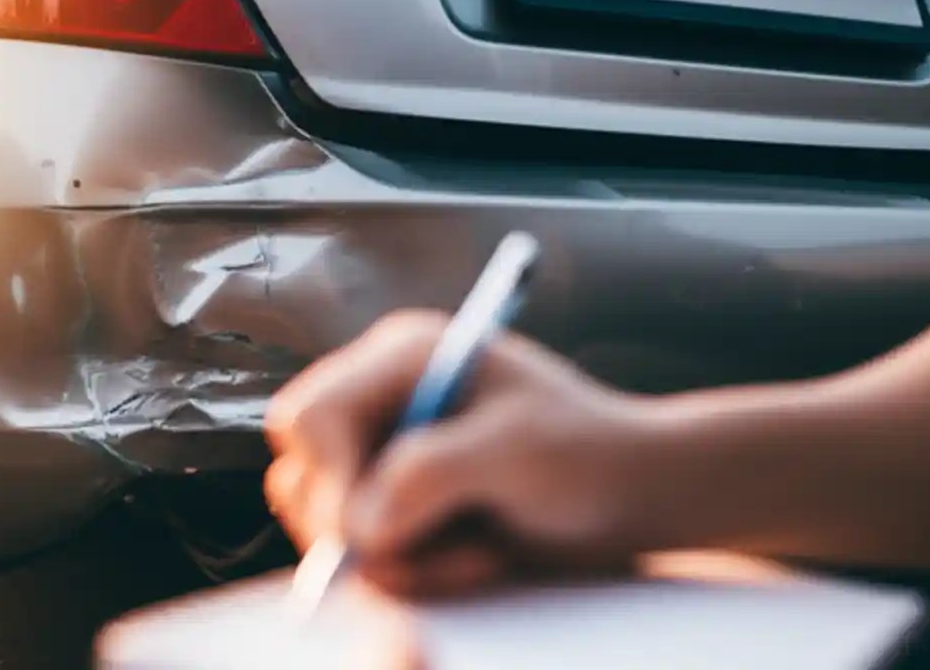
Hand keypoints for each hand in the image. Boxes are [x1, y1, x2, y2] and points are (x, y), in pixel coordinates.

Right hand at [264, 310, 653, 597]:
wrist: (627, 496)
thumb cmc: (588, 452)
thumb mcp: (518, 449)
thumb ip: (431, 473)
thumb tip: (361, 525)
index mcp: (403, 357)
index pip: (312, 416)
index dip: (332, 477)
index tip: (375, 527)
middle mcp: (380, 400)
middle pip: (301, 472)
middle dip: (361, 526)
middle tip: (433, 545)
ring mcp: (381, 454)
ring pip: (323, 523)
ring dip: (395, 557)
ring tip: (472, 551)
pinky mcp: (392, 503)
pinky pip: (360, 554)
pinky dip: (410, 572)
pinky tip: (471, 556)